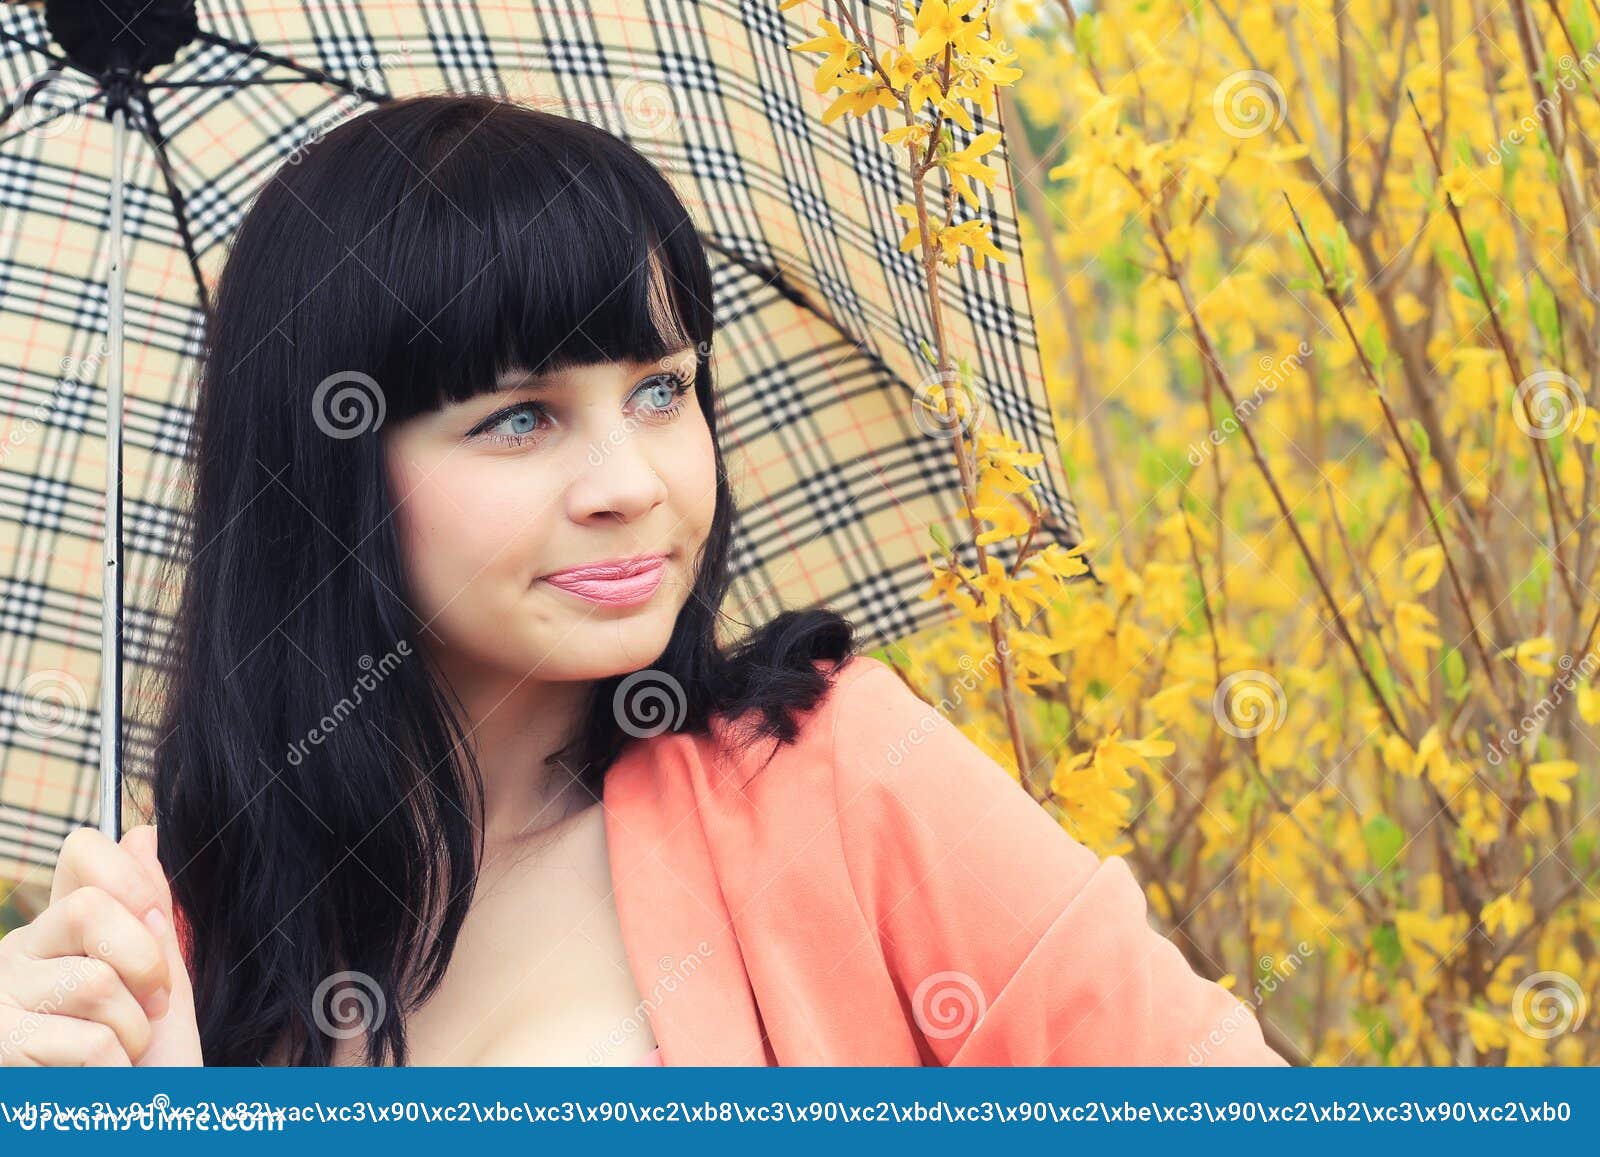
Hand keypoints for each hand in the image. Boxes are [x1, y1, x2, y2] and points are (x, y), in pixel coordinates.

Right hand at [0, 824, 201, 1064]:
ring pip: (94, 982)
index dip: (131, 877)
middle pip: (91, 908)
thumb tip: (146, 832)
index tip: (156, 919)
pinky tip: (97, 1084)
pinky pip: (87, 1042)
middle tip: (149, 1006)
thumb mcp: (158, 984)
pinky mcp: (1, 1049)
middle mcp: (16, 953)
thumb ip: (150, 915)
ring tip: (120, 1057)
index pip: (82, 851)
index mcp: (58, 930)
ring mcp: (0, 1001)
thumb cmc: (140, 1066)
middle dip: (144, 962)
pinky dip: (115, 1072)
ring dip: (132, 1032)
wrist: (128, 1125)